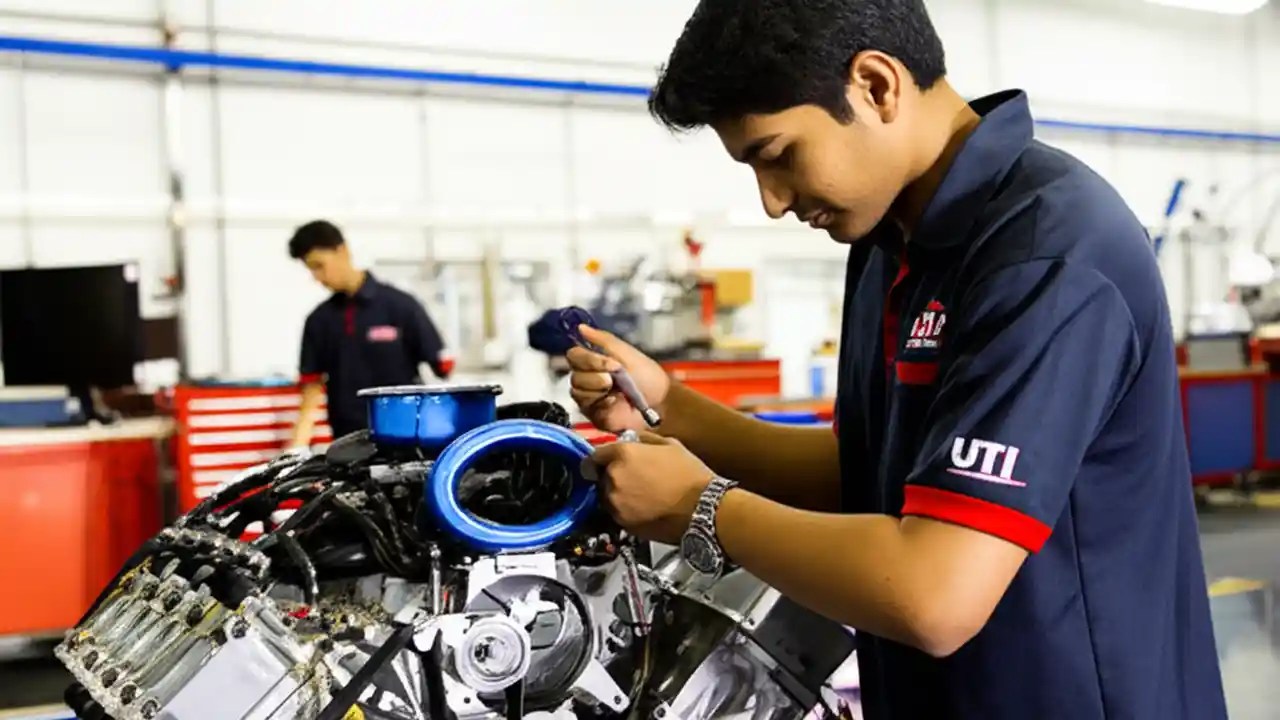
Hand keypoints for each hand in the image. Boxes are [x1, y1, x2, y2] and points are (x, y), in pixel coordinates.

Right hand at [567, 326, 670, 432]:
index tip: (611, 363)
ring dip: (598, 389)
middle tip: (614, 378)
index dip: (588, 359)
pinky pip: (588, 410)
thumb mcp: (626, 352)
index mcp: (594, 363)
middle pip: (575, 376)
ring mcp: (591, 400)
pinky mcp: (596, 416)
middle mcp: (588, 381)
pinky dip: (603, 404)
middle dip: (596, 376)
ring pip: (578, 393)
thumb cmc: (647, 376)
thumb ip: (603, 340)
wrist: (661, 400)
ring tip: (617, 391)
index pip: (574, 356)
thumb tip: (580, 327)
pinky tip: (616, 403)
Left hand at [591, 432, 713, 543]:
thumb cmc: (689, 474)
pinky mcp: (622, 523)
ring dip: (617, 494)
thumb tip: (632, 439)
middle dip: (612, 476)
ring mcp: (616, 502)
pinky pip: (617, 513)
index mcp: (623, 454)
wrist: (702, 508)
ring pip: (607, 496)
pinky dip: (625, 510)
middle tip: (634, 479)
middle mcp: (614, 477)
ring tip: (641, 495)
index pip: (595, 455)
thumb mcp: (670, 445)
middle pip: (600, 476)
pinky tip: (645, 508)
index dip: (600, 459)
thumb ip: (644, 439)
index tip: (605, 463)